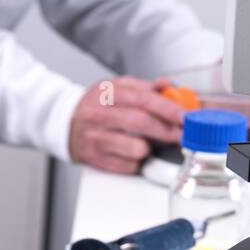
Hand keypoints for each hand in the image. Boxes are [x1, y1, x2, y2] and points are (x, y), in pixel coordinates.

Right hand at [68, 75, 184, 173]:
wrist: (66, 123)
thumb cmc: (98, 105)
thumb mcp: (117, 88)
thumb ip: (144, 88)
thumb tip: (167, 84)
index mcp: (106, 93)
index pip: (142, 99)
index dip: (167, 108)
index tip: (184, 116)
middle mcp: (97, 114)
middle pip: (139, 122)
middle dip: (166, 130)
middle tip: (180, 134)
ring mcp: (94, 137)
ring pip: (135, 147)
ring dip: (150, 147)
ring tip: (149, 143)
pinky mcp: (93, 158)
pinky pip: (127, 165)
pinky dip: (137, 161)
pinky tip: (132, 152)